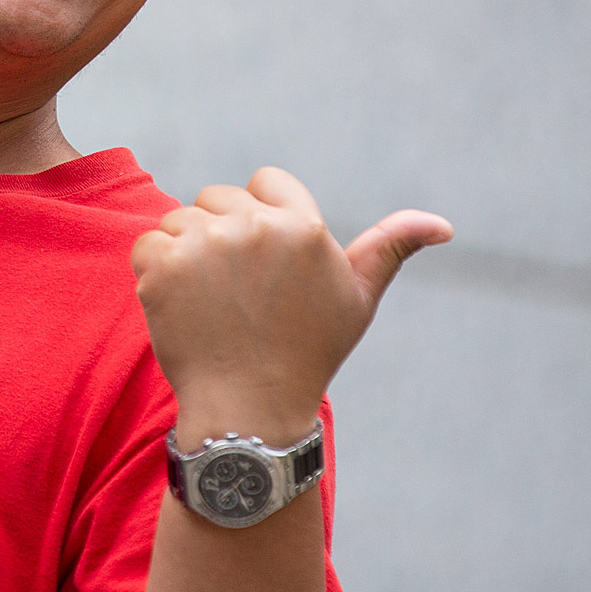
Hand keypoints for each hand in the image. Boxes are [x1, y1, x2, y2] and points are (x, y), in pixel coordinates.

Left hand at [130, 167, 450, 447]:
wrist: (249, 411)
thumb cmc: (308, 353)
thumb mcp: (357, 300)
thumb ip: (391, 248)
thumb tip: (443, 225)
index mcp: (303, 227)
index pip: (266, 181)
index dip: (264, 217)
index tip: (268, 265)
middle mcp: (253, 228)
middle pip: (218, 197)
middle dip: (223, 234)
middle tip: (240, 292)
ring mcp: (204, 245)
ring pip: (180, 219)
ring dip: (188, 254)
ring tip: (215, 304)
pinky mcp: (162, 267)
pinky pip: (147, 244)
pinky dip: (156, 273)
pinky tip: (184, 309)